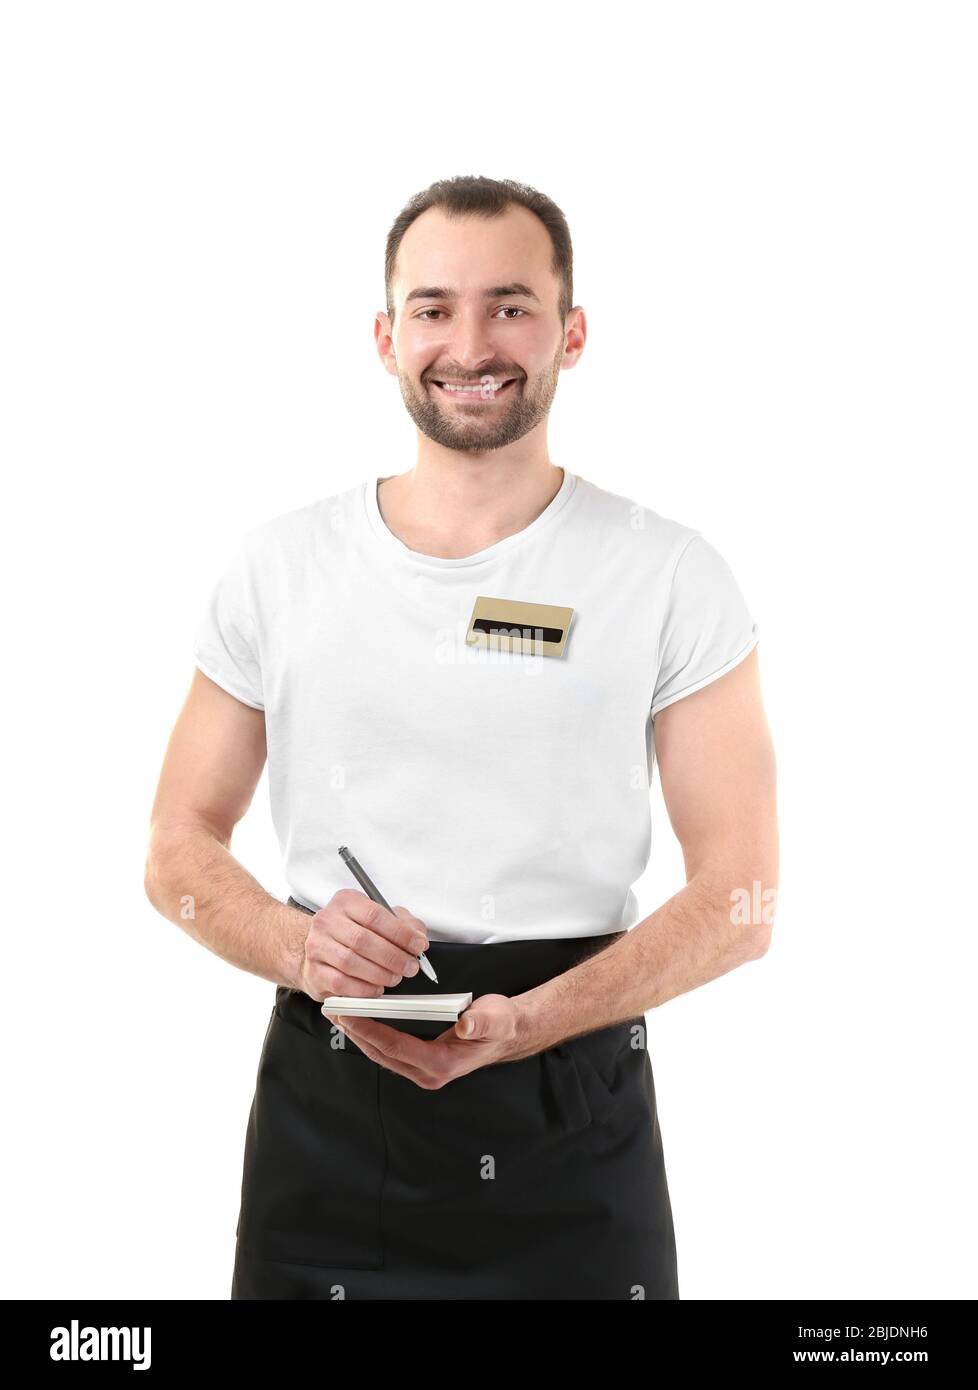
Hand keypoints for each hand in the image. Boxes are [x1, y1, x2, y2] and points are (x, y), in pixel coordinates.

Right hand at [295, 888, 428, 1001]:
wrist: (320, 948)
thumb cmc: (354, 932)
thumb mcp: (381, 918)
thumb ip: (403, 923)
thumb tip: (418, 937)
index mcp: (346, 901)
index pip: (375, 915)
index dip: (401, 933)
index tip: (418, 946)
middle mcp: (327, 921)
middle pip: (363, 940)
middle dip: (393, 957)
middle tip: (410, 967)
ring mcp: (317, 946)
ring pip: (351, 962)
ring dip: (380, 974)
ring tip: (395, 978)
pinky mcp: (314, 971)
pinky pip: (340, 983)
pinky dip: (363, 989)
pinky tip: (376, 989)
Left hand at [323, 992, 524, 1086]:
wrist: (507, 1034)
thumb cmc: (500, 1024)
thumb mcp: (496, 1018)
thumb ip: (481, 1023)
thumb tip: (465, 1026)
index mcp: (442, 1063)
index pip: (396, 1047)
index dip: (370, 1031)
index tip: (349, 1014)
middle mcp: (429, 1072)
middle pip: (382, 1054)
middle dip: (355, 1032)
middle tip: (333, 1011)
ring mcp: (423, 1070)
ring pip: (382, 1055)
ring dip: (359, 1035)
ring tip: (339, 1014)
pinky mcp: (420, 1062)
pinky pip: (389, 1051)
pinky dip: (372, 1036)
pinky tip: (360, 1021)